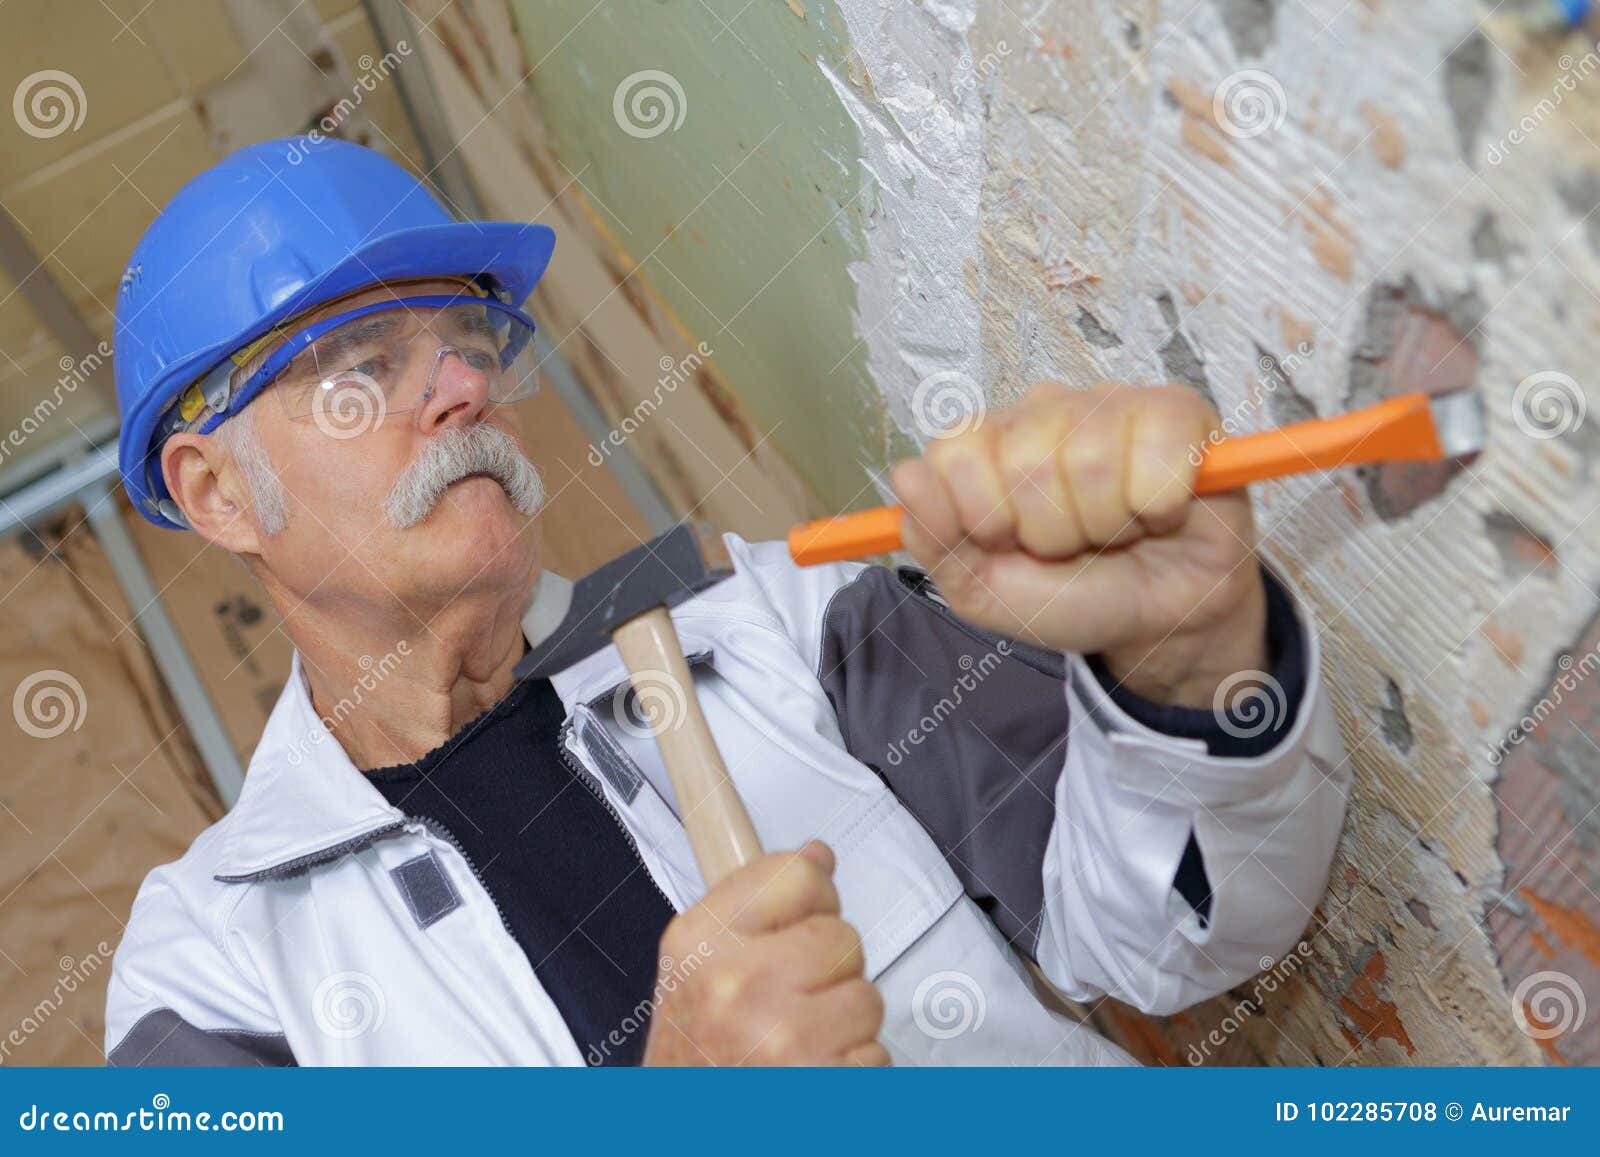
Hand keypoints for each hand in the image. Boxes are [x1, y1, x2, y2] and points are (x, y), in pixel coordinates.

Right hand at [642, 841, 888, 1065]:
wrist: (682, 1137)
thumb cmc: (692, 1062)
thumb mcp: (695, 970)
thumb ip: (754, 907)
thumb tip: (817, 856)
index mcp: (701, 942)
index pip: (796, 873)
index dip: (812, 899)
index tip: (797, 925)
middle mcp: (739, 985)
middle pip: (843, 937)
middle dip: (831, 973)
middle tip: (788, 1007)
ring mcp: (784, 1040)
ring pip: (868, 998)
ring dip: (846, 1027)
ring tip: (797, 1048)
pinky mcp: (823, 1086)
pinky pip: (877, 1057)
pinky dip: (854, 1074)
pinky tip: (810, 1079)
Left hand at [891, 382, 1266, 707]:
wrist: (1158, 622)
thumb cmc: (1074, 595)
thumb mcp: (986, 591)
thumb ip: (936, 541)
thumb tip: (906, 477)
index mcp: (988, 445)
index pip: (954, 454)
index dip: (984, 517)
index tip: (1010, 544)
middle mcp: (1043, 412)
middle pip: (1024, 462)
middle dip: (1051, 532)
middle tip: (1073, 545)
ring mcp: (1109, 405)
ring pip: (1091, 459)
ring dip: (1107, 525)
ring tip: (1118, 533)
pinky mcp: (1177, 412)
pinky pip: (1157, 453)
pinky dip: (1158, 504)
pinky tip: (1160, 512)